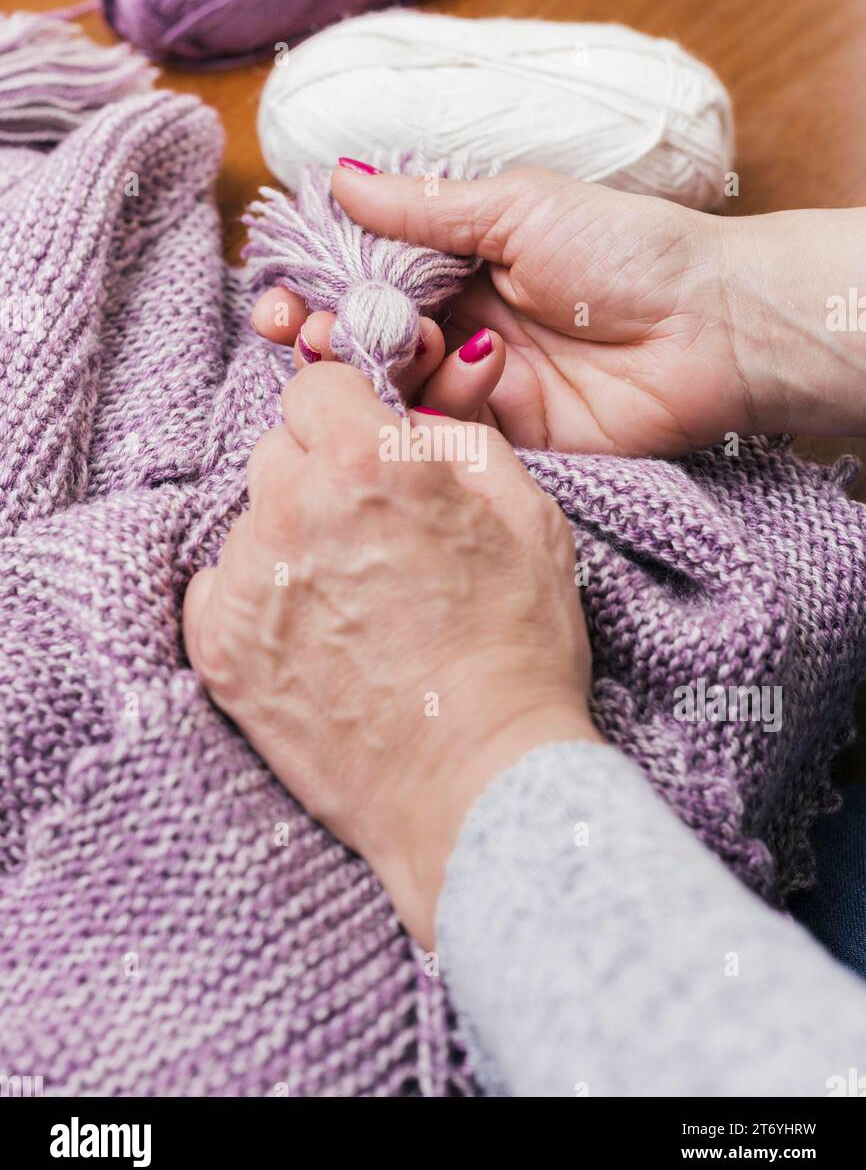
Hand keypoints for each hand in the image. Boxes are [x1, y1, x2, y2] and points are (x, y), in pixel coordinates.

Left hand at [183, 363, 598, 947]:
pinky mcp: (219, 649)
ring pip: (250, 521)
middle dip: (319, 475)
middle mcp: (291, 509)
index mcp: (367, 463)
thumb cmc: (518, 650)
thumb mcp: (531, 517)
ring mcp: (245, 582)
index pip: (316, 386)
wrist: (478, 783)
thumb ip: (460, 443)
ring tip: (351, 603)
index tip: (367, 450)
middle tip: (371, 535)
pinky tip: (313, 637)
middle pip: (277, 450)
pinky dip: (256, 601)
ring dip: (289, 542)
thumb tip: (409, 423)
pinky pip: (218, 587)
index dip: (350, 415)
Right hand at [253, 165, 865, 454]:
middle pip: (360, 337)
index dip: (308, 287)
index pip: (357, 273)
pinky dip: (442, 399)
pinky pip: (440, 426)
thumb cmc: (627, 249)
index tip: (275, 299)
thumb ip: (421, 207)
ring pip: (391, 386)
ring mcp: (476, 379)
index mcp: (456, 256)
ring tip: (416, 339)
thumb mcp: (516, 209)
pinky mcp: (500, 435)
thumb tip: (335, 176)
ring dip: (386, 363)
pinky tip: (477, 367)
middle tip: (311, 334)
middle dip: (325, 336)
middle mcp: (456, 319)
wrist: (710, 327)